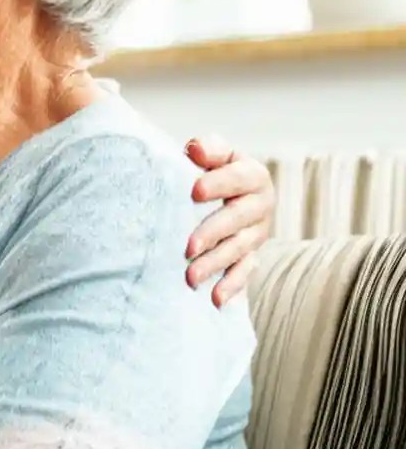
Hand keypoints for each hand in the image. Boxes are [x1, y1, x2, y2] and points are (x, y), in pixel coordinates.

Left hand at [184, 135, 274, 307]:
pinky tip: (215, 299)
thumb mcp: (210, 153)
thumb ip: (206, 149)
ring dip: (216, 264)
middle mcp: (260, 204)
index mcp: (253, 174)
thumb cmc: (208, 168)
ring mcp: (257, 233)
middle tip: (188, 247)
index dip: (218, 183)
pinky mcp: (251, 255)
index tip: (194, 190)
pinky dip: (231, 286)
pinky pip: (244, 272)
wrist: (219, 189)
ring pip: (239, 249)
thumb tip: (196, 150)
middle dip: (214, 232)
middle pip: (239, 219)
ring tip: (190, 277)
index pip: (239, 177)